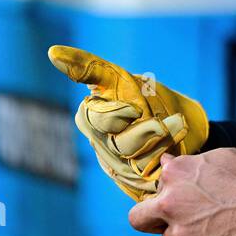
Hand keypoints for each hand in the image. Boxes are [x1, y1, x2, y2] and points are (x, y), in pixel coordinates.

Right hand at [47, 46, 208, 201]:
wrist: (183, 121)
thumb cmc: (144, 96)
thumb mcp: (117, 78)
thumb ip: (87, 67)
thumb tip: (52, 52)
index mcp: (93, 122)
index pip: (94, 120)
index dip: (115, 115)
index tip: (135, 107)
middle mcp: (105, 147)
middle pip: (118, 144)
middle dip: (141, 132)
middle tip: (161, 122)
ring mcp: (124, 168)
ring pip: (137, 161)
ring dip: (161, 142)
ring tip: (177, 126)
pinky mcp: (145, 183)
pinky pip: (153, 177)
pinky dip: (168, 160)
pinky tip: (178, 148)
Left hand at [129, 149, 235, 235]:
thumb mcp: (220, 157)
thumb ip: (187, 164)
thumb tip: (167, 163)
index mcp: (175, 175)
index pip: (154, 187)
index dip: (167, 191)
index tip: (179, 194)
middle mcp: (172, 204)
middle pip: (139, 219)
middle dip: (151, 219)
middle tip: (173, 218)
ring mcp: (184, 234)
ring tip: (211, 227)